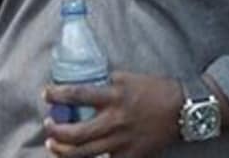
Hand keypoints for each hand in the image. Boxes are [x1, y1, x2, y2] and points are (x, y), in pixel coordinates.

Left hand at [43, 72, 182, 157]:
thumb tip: (86, 85)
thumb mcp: (128, 77)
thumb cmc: (155, 89)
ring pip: (85, 153)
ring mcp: (122, 141)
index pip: (77, 95)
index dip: (57, 95)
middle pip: (76, 133)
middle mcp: (115, 121)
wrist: (183, 109)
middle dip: (56, 131)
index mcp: (114, 97)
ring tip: (54, 145)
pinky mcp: (131, 156)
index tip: (45, 93)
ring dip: (64, 150)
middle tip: (48, 125)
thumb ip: (106, 82)